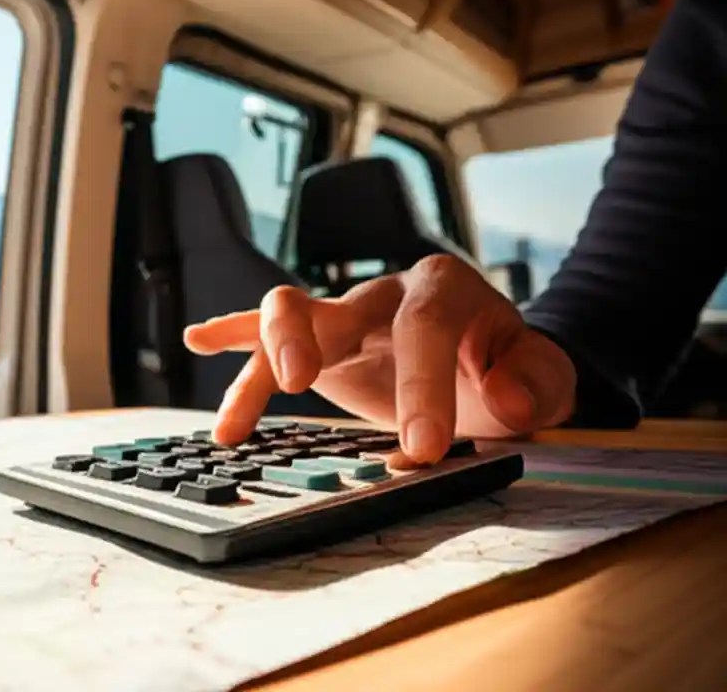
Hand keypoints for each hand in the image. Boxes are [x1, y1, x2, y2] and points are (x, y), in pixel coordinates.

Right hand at [183, 255, 576, 466]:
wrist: (486, 363)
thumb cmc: (509, 368)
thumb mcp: (543, 378)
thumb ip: (535, 382)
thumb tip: (503, 398)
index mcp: (444, 291)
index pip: (426, 326)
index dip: (421, 384)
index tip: (422, 447)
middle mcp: (382, 295)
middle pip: (331, 302)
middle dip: (306, 339)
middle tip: (300, 384)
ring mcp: (341, 318)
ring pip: (284, 315)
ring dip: (258, 354)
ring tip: (235, 419)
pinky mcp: (315, 346)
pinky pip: (264, 339)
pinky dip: (231, 340)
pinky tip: (197, 339)